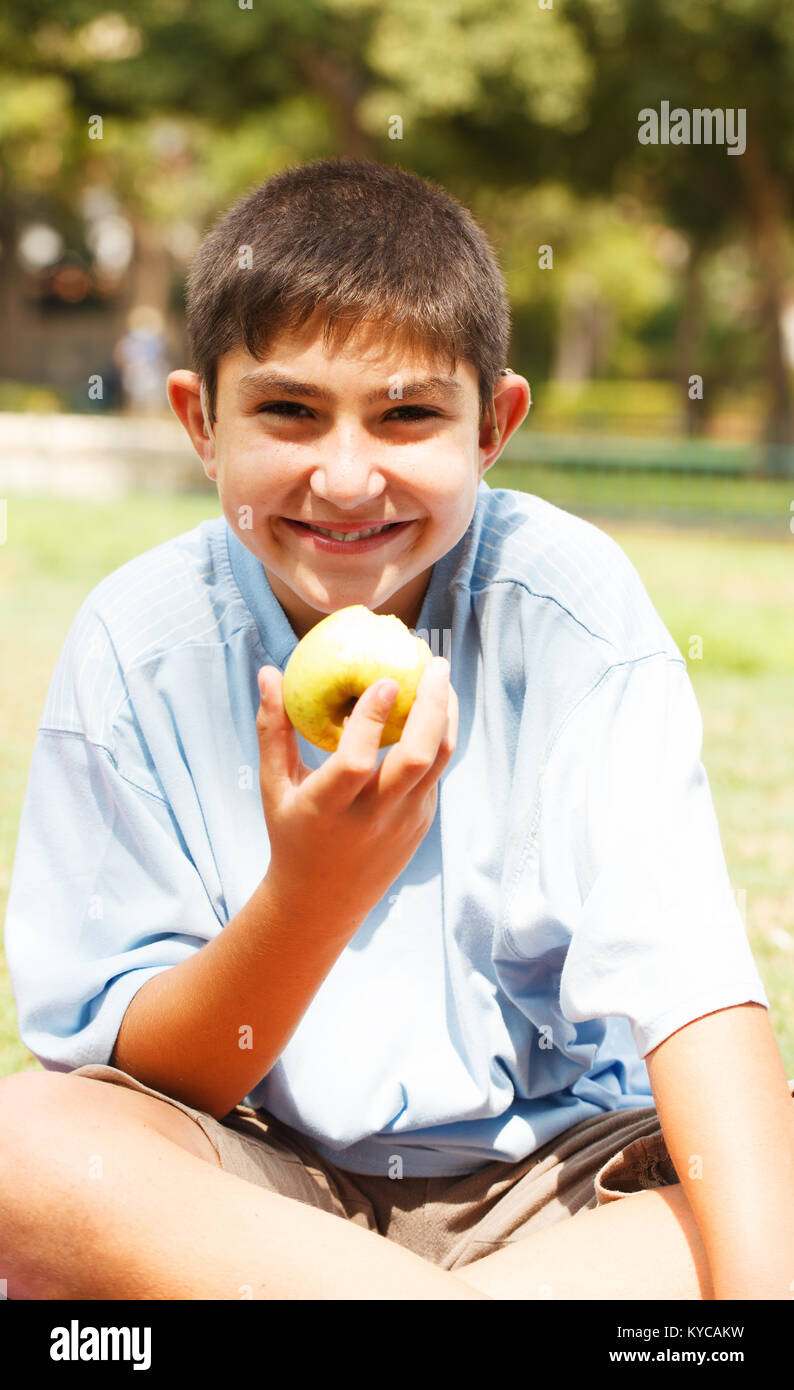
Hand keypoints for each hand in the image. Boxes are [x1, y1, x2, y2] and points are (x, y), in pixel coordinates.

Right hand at [256, 657, 458, 936]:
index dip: (373, 720)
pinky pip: (436, 771)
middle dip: (431, 706)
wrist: (323, 902)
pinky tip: (432, 704)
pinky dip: (438, 734)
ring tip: (439, 673)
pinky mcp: (422, 821)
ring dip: (446, 714)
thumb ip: (273, 730)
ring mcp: (404, 821)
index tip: (385, 680)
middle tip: (432, 662)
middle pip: (416, 758)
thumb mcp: (273, 787)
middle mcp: (372, 817)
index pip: (357, 762)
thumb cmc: (291, 832)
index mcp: (328, 808)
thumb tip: (268, 673)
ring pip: (438, 762)